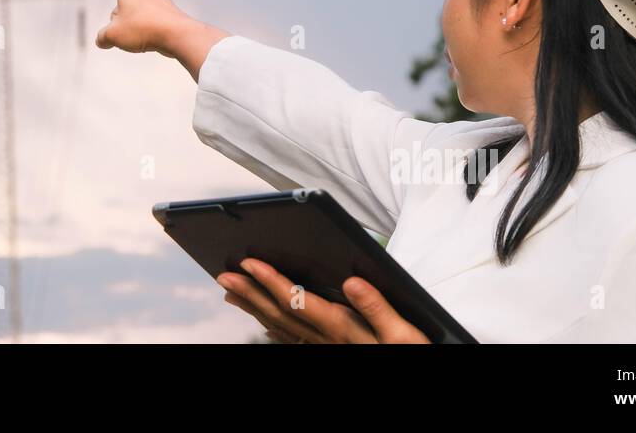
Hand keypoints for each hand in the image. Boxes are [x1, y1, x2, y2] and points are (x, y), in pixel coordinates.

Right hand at [90, 0, 189, 54]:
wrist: (178, 35)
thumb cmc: (144, 29)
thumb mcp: (114, 35)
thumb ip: (103, 37)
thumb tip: (103, 40)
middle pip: (120, 5)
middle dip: (118, 20)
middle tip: (124, 33)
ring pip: (134, 14)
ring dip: (132, 26)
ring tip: (141, 37)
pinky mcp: (166, 9)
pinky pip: (148, 20)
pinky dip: (145, 29)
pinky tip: (151, 38)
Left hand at [217, 258, 431, 343]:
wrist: (411, 372)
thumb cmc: (410, 354)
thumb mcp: (404, 333)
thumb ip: (377, 307)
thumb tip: (352, 281)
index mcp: (342, 328)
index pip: (298, 300)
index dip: (271, 280)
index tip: (249, 263)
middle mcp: (326, 339)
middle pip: (280, 312)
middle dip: (251, 291)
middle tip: (224, 275)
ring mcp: (323, 348)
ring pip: (279, 326)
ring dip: (253, 307)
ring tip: (231, 292)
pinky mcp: (326, 351)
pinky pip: (290, 339)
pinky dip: (271, 327)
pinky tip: (263, 321)